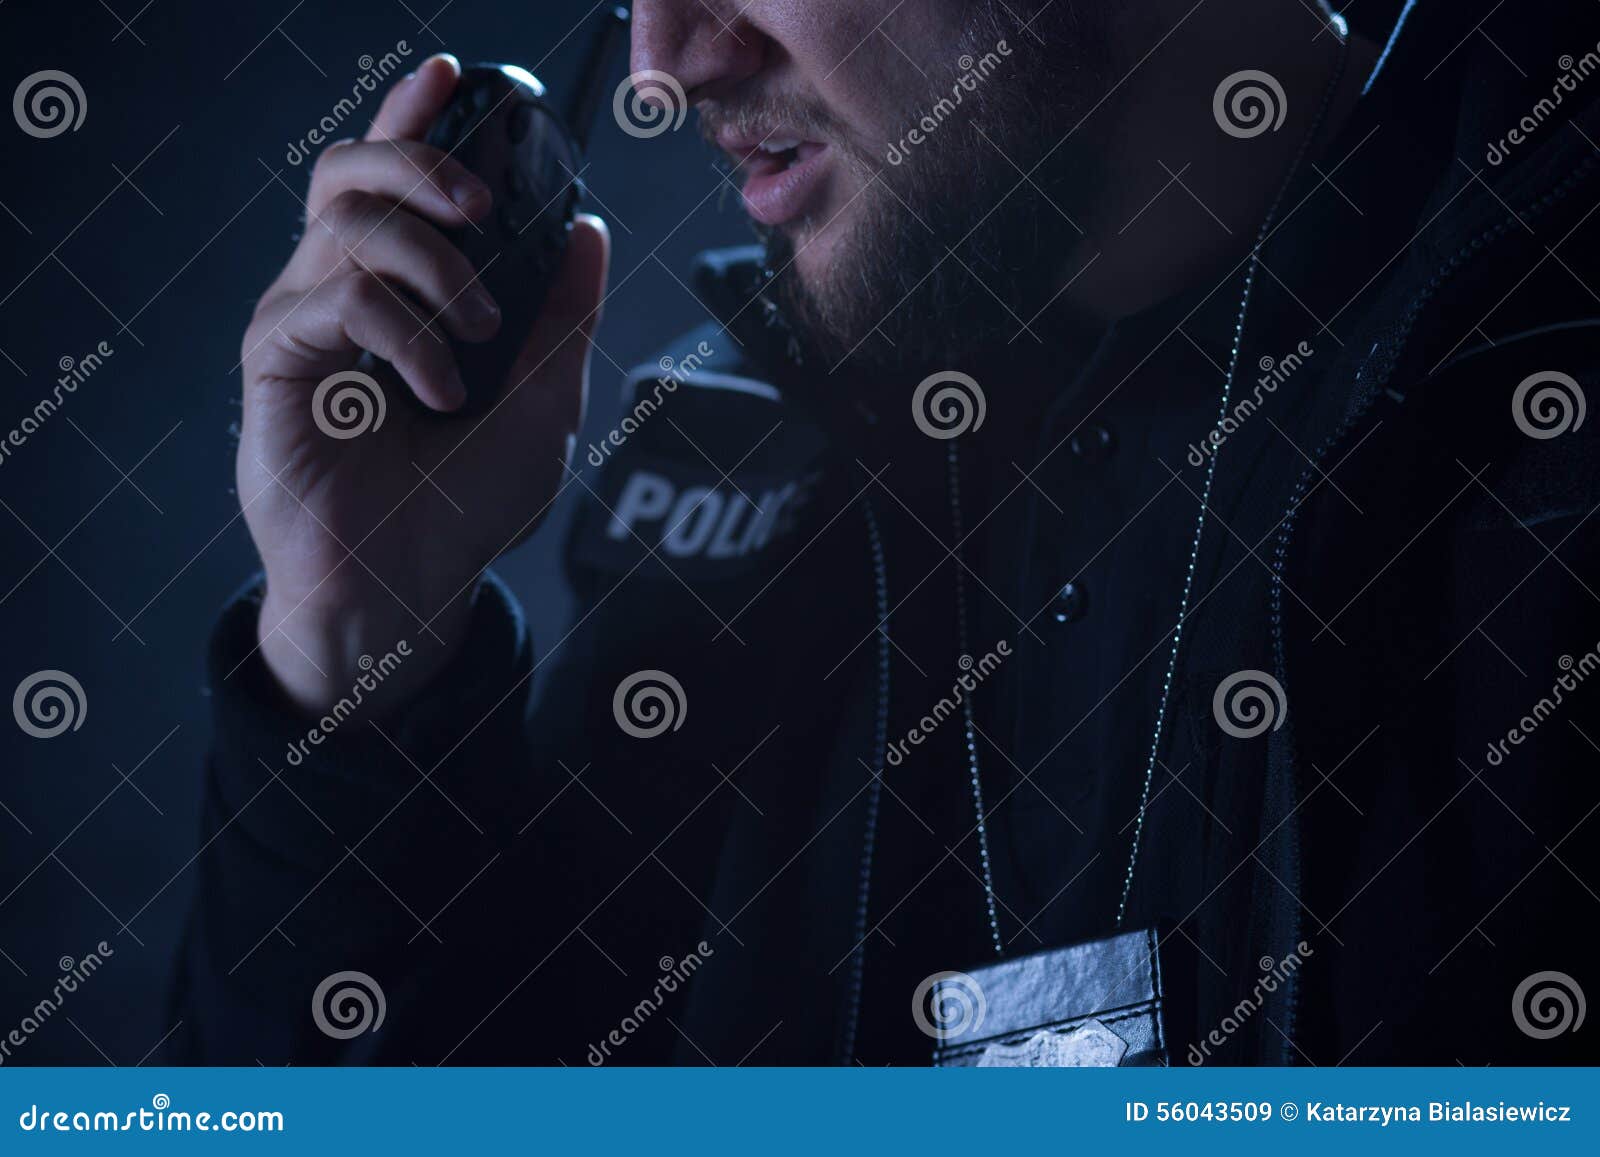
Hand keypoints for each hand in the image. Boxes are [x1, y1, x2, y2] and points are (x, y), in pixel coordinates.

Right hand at [236, 54, 608, 713]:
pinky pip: (337, 301)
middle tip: (481, 204)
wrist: (411, 590)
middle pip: (350, 172)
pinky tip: (442, 392)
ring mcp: (301, 326)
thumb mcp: (546, 403)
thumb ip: (565, 318)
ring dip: (434, 262)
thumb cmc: (467, 505)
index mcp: (394, 294)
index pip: (392, 183)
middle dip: (421, 160)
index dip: (413, 119)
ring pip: (348, 223)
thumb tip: (590, 230)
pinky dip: (406, 335)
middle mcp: (337, 295)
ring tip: (480, 329)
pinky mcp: (276, 364)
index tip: (454, 73)